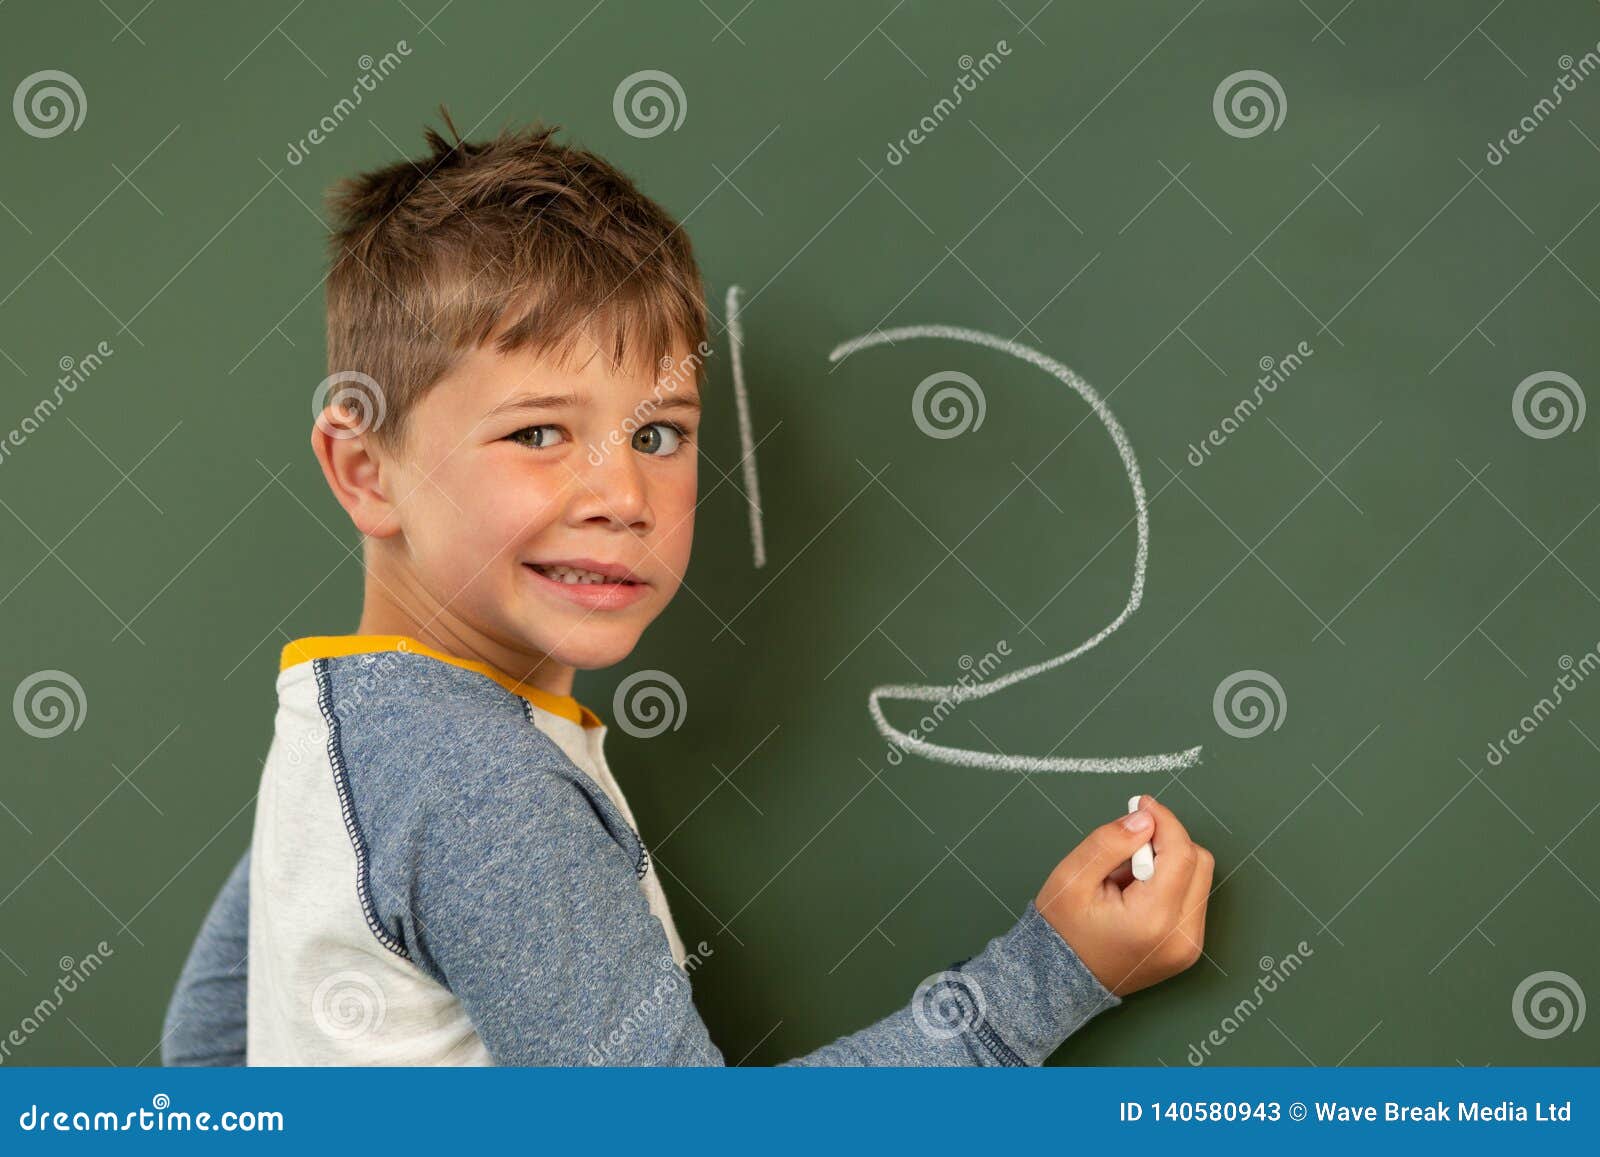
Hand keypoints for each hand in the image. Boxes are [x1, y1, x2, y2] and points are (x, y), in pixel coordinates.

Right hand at [1033, 794, 1212, 996]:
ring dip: (1168, 863)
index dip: (1164, 820)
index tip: (1141, 805)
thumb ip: (1110, 842)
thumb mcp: (1072, 877)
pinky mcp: (1188, 948)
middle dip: (1167, 842)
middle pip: (1199, 863)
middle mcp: (1181, 937)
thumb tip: (1146, 818)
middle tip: (1127, 848)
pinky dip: (1169, 883)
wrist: (1060, 982)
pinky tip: (1137, 893)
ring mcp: (1188, 947)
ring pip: (1199, 878)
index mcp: (1154, 920)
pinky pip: (1191, 898)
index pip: (1181, 853)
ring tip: (1127, 876)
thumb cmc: (1062, 930)